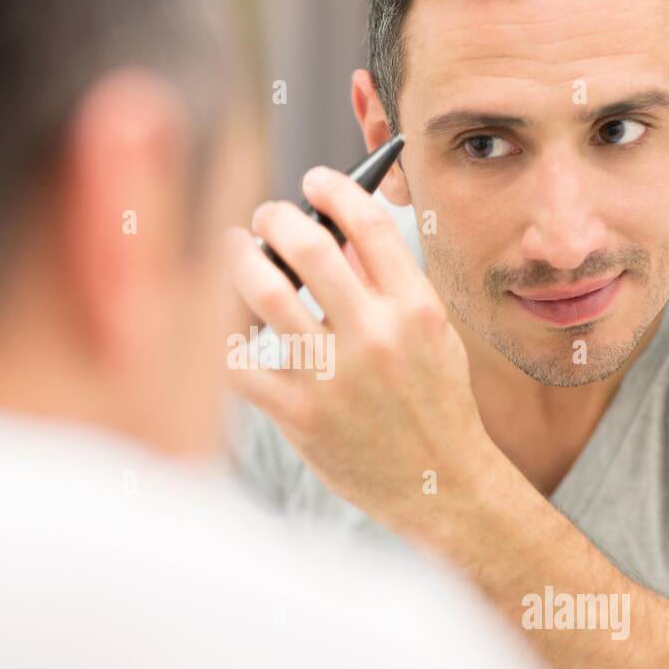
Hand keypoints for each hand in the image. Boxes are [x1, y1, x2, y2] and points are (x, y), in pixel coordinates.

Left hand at [226, 163, 495, 543]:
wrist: (442, 488)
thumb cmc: (436, 408)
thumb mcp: (434, 339)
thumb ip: (391, 288)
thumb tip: (340, 238)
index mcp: (415, 310)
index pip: (370, 223)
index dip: (334, 189)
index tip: (313, 180)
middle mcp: (375, 337)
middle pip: (310, 248)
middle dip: (277, 218)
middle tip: (266, 217)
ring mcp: (334, 378)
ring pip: (266, 293)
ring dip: (240, 260)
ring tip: (236, 250)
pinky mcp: (300, 416)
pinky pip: (242, 362)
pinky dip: (227, 336)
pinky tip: (226, 322)